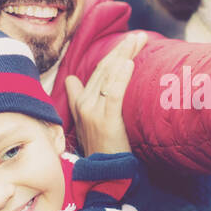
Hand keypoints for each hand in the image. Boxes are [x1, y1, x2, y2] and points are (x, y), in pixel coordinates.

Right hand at [66, 31, 146, 154]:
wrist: (105, 173)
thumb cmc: (103, 148)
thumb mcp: (88, 122)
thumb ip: (80, 99)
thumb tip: (71, 79)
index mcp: (80, 102)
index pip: (96, 71)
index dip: (111, 55)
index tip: (128, 44)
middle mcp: (83, 104)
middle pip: (104, 68)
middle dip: (122, 50)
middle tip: (139, 37)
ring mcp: (92, 111)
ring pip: (108, 76)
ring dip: (124, 55)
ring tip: (138, 41)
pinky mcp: (104, 120)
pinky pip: (113, 93)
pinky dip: (121, 76)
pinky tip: (130, 63)